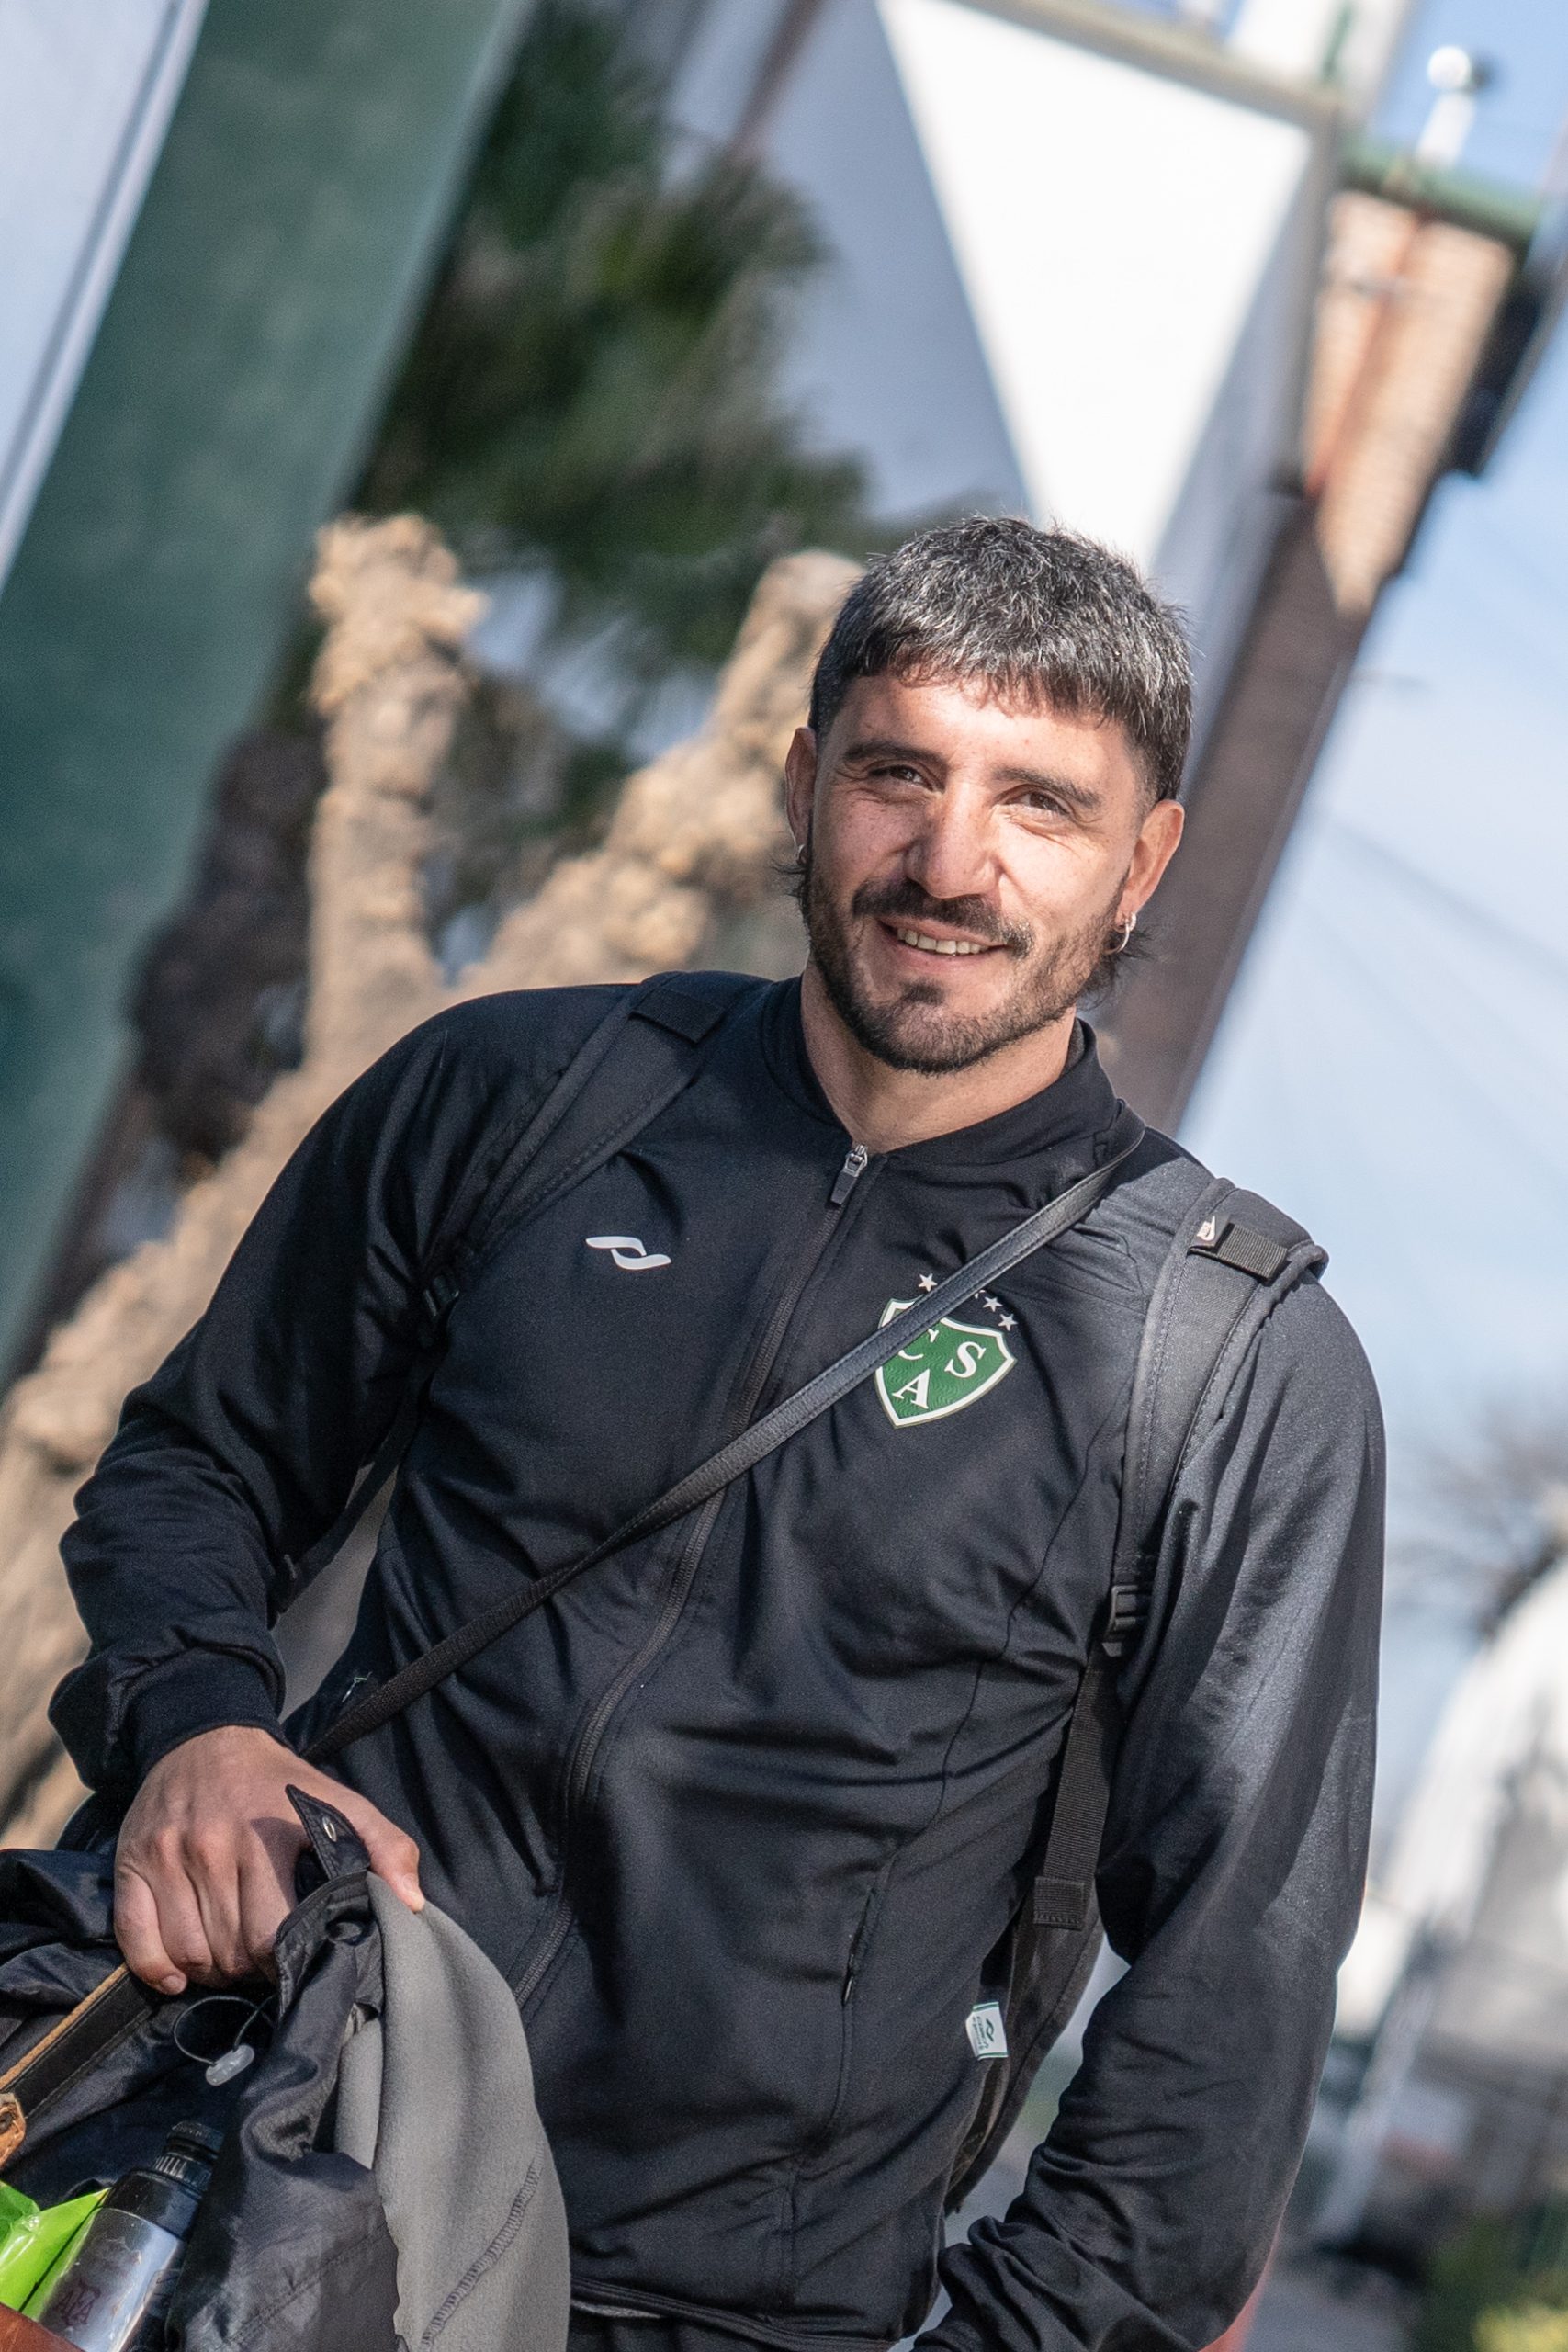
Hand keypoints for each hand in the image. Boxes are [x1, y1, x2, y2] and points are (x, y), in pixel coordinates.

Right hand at [113, 1726, 422, 1991]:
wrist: (204, 1737)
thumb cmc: (277, 1782)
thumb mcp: (338, 1800)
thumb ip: (384, 1845)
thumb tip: (409, 1902)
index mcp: (270, 1835)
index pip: (272, 1934)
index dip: (285, 1958)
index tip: (293, 1953)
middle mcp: (213, 1845)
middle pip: (229, 1950)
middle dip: (249, 1967)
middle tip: (260, 1955)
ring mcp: (168, 1856)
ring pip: (187, 1951)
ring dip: (209, 1968)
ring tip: (228, 1955)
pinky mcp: (131, 1863)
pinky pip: (136, 1941)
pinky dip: (156, 1968)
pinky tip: (180, 1969)